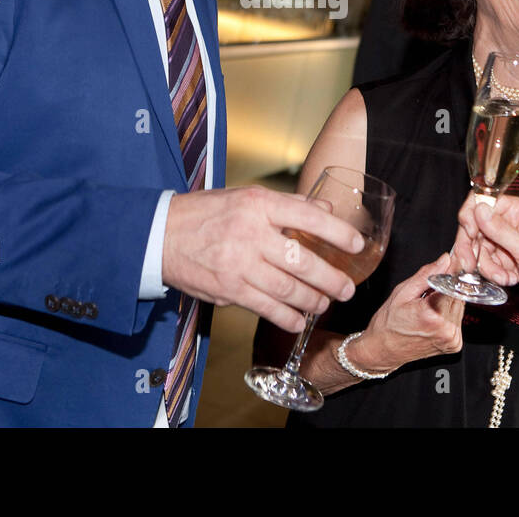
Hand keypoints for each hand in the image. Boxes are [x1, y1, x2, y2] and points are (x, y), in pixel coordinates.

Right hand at [161, 186, 363, 333]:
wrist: (160, 234)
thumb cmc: (206, 213)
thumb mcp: (246, 197)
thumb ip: (287, 205)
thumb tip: (325, 209)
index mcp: (258, 204)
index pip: (308, 217)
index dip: (337, 233)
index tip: (357, 245)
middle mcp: (251, 233)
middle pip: (302, 260)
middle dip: (331, 278)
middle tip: (347, 288)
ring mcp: (239, 263)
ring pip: (288, 288)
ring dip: (312, 300)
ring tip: (324, 304)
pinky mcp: (228, 289)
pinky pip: (266, 307)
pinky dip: (287, 317)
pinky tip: (298, 320)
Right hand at [348, 253, 464, 374]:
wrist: (383, 350)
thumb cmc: (388, 323)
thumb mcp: (402, 292)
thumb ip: (426, 275)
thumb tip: (445, 260)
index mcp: (431, 316)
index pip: (453, 285)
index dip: (453, 271)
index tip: (453, 262)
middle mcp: (445, 330)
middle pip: (459, 295)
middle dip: (449, 285)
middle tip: (432, 286)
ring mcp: (451, 339)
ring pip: (461, 306)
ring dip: (450, 299)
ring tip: (430, 301)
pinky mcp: (454, 344)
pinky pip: (458, 319)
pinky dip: (450, 312)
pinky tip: (435, 313)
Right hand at [461, 196, 518, 313]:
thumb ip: (500, 230)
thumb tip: (478, 210)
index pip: (483, 201)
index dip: (471, 216)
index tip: (469, 233)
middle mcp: (511, 223)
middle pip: (475, 227)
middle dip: (472, 248)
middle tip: (470, 265)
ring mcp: (508, 241)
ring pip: (479, 248)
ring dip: (486, 266)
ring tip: (503, 277)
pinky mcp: (507, 257)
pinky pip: (488, 262)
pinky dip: (494, 273)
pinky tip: (509, 280)